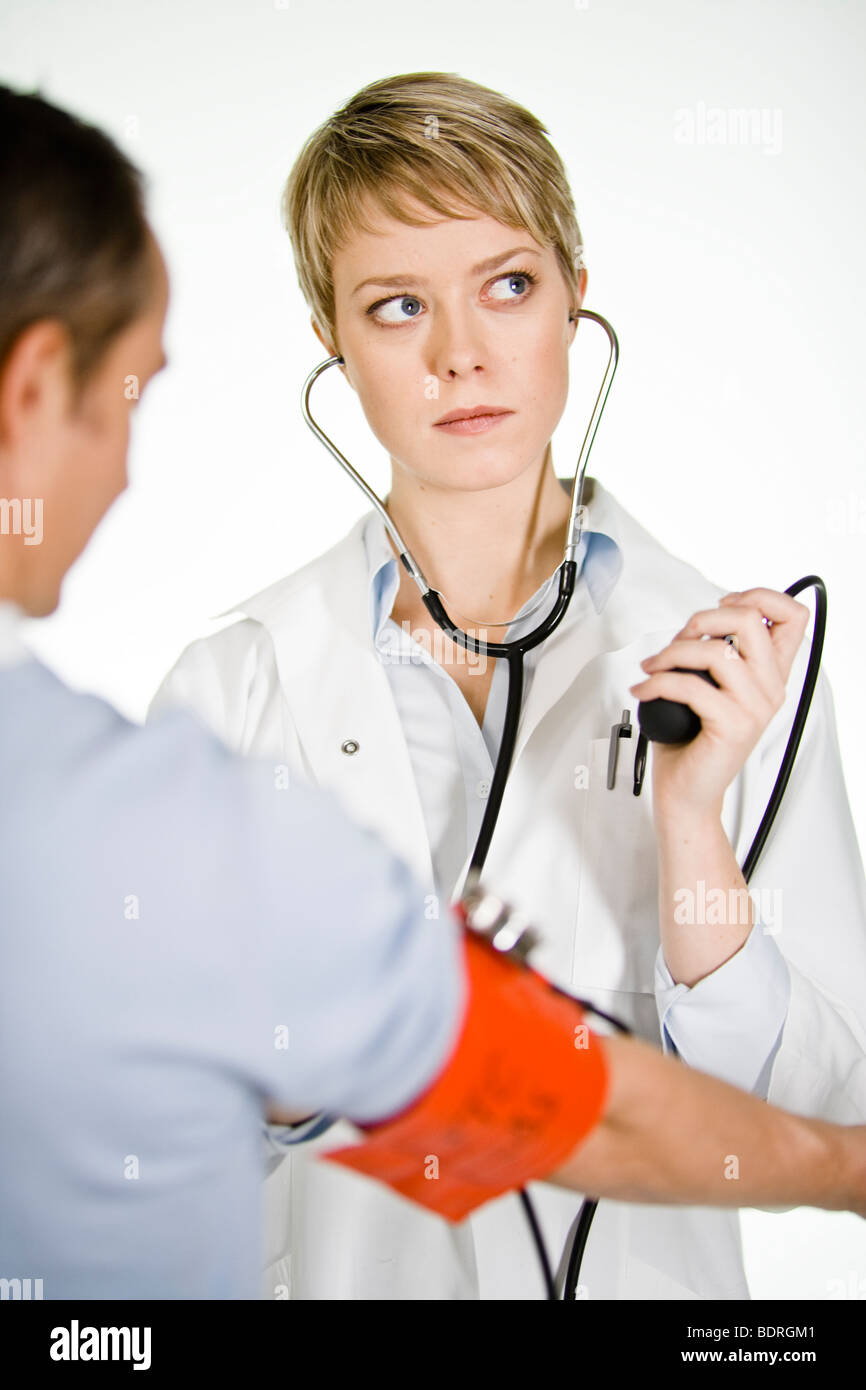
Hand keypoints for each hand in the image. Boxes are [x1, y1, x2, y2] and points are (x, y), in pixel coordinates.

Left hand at [628, 587, 809, 820]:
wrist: (687, 793)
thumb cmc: (692, 742)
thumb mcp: (710, 688)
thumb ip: (716, 656)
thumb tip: (695, 625)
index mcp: (770, 675)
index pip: (793, 617)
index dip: (759, 597)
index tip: (724, 605)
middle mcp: (770, 689)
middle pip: (749, 620)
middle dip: (703, 618)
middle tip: (678, 640)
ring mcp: (754, 707)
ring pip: (714, 650)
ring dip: (671, 652)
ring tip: (652, 667)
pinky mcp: (732, 725)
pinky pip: (689, 685)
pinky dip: (656, 682)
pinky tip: (644, 688)